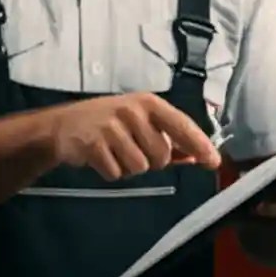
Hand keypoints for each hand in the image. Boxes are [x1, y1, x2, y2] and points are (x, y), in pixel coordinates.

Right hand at [49, 92, 220, 180]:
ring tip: (115, 152)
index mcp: (148, 103)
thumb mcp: (139, 123)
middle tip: (133, 149)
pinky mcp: (94, 144)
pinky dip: (111, 171)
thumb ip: (169, 140)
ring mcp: (112, 127)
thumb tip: (198, 157)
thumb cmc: (108, 123)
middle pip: (161, 155)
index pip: (181, 124)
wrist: (62, 126)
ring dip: (129, 167)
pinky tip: (101, 157)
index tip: (213, 161)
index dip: (199, 144)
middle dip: (151, 161)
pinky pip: (117, 173)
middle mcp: (132, 111)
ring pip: (140, 167)